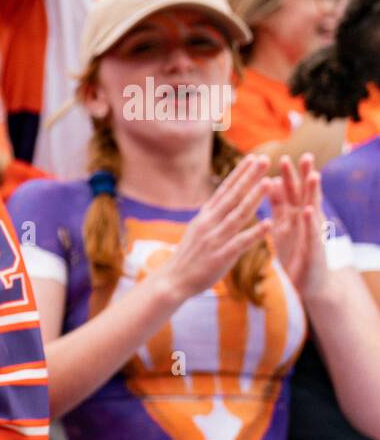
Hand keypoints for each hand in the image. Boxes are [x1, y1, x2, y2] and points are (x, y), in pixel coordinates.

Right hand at [158, 154, 270, 299]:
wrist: (171, 281)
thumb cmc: (187, 257)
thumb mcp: (196, 231)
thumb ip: (211, 217)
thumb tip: (222, 202)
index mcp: (205, 217)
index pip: (224, 190)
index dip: (239, 174)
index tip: (252, 158)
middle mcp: (209, 224)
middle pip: (233, 197)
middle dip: (249, 177)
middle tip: (264, 159)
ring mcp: (215, 239)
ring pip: (238, 215)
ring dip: (254, 198)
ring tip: (269, 183)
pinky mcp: (221, 256)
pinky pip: (241, 242)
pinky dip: (255, 233)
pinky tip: (269, 224)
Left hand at [266, 152, 329, 298]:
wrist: (309, 284)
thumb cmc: (295, 253)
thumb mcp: (282, 225)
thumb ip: (278, 204)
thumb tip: (270, 180)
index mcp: (292, 216)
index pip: (289, 192)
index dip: (286, 176)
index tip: (281, 156)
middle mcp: (303, 222)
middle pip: (302, 195)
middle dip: (302, 176)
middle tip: (304, 156)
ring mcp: (310, 234)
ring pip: (311, 209)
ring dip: (312, 193)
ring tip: (313, 175)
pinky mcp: (313, 250)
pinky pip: (311, 234)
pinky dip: (310, 222)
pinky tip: (308, 210)